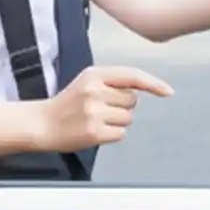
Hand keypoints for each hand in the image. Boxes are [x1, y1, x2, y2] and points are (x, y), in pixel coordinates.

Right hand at [35, 66, 173, 152]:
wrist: (42, 124)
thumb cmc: (69, 102)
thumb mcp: (88, 81)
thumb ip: (114, 81)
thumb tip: (145, 87)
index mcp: (94, 74)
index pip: (132, 76)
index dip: (153, 83)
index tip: (168, 92)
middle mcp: (95, 91)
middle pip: (133, 100)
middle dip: (122, 105)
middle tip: (100, 108)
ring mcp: (94, 112)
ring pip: (128, 118)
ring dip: (118, 121)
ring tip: (96, 119)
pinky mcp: (94, 132)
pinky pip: (121, 134)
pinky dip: (113, 134)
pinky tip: (96, 130)